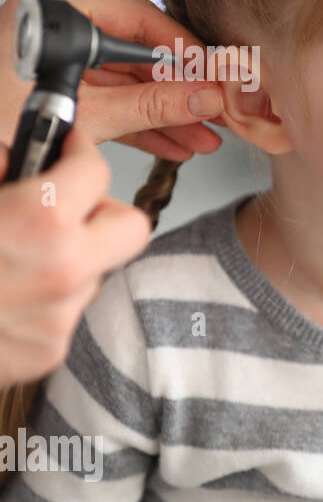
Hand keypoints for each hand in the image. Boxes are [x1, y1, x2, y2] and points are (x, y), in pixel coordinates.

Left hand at [0, 0, 227, 161]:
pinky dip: (142, 125)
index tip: (214, 74)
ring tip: (205, 137)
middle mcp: (53, 34)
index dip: (182, 48)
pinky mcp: (55, 95)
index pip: (135, 19)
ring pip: (127, 85)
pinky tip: (175, 144)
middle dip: (181, 88)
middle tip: (219, 108)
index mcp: (50, 16)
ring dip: (168, 113)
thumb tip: (203, 98)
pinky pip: (110, 105)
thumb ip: (146, 107)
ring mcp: (54, 66)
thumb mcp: (79, 115)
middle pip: (136, 54)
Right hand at [0, 125, 150, 384]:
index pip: (96, 171)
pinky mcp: (48, 352)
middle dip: (101, 210)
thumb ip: (0, 167)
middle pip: (130, 227)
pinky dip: (42, 299)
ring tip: (12, 259)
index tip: (67, 149)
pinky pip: (64, 310)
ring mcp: (59, 316)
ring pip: (93, 271)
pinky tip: (2, 297)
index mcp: (39, 219)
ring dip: (67, 259)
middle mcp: (63, 269)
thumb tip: (19, 157)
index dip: (77, 152)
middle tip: (66, 205)